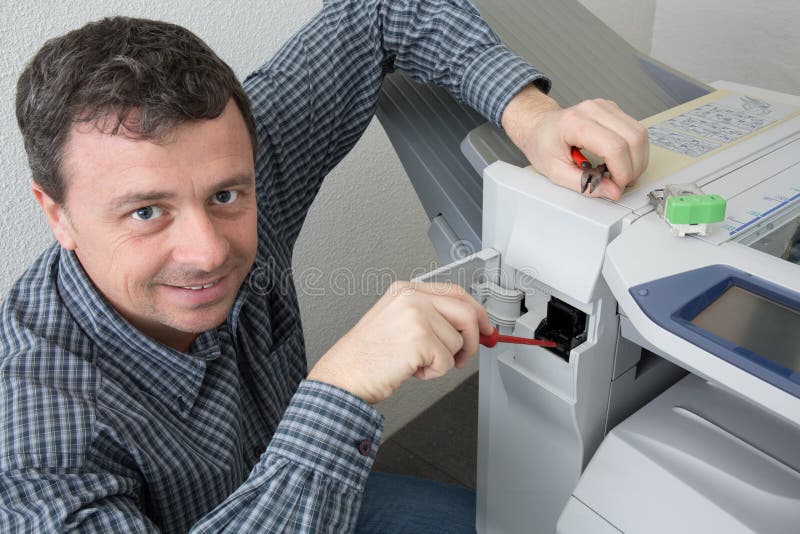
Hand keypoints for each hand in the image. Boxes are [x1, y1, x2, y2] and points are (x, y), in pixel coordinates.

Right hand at [307, 281, 492, 403]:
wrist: (344, 375)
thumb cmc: (366, 356)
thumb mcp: (396, 321)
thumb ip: (430, 316)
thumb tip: (469, 326)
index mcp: (406, 290)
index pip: (455, 292)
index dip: (476, 312)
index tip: (486, 328)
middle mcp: (411, 298)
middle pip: (466, 312)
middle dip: (472, 340)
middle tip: (461, 357)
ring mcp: (415, 316)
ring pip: (458, 341)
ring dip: (442, 360)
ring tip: (414, 361)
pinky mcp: (419, 339)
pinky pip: (447, 362)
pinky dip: (433, 373)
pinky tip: (410, 369)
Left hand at [501, 85, 648, 199]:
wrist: (538, 126)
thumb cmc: (542, 144)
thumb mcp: (556, 172)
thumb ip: (584, 184)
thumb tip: (612, 191)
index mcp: (574, 123)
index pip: (614, 147)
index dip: (622, 171)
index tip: (617, 186)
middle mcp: (593, 110)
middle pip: (633, 138)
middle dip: (634, 167)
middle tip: (621, 183)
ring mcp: (605, 107)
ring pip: (640, 132)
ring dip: (638, 158)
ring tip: (622, 173)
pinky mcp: (613, 110)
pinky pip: (636, 129)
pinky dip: (634, 149)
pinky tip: (621, 160)